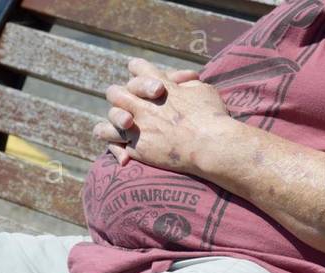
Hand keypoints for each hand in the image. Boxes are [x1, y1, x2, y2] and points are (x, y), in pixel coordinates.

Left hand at [93, 58, 232, 172]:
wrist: (210, 145)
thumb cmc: (212, 117)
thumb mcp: (203, 90)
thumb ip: (187, 85)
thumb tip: (184, 83)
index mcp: (159, 84)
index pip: (137, 67)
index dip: (140, 73)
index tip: (148, 84)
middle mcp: (143, 104)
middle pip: (115, 92)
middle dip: (120, 97)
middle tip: (132, 107)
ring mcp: (138, 126)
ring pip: (111, 118)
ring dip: (115, 121)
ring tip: (124, 127)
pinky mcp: (138, 148)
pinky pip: (116, 145)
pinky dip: (118, 148)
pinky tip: (124, 153)